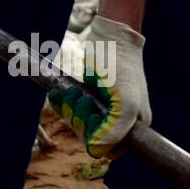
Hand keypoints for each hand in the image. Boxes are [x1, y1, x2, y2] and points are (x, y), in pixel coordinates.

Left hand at [48, 16, 151, 158]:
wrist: (111, 37)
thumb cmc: (121, 68)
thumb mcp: (125, 103)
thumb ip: (114, 132)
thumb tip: (96, 151)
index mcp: (134, 126)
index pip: (109, 150)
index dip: (95, 139)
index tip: (93, 117)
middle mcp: (119, 121)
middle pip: (90, 137)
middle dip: (79, 119)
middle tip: (81, 98)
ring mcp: (102, 109)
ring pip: (78, 124)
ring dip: (70, 109)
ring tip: (72, 91)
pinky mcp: (88, 97)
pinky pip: (70, 110)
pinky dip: (61, 104)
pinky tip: (55, 96)